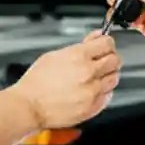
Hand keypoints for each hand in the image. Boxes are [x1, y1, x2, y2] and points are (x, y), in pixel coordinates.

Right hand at [5, 33, 120, 128]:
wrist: (29, 107)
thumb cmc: (36, 82)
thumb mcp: (54, 55)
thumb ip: (80, 46)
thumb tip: (95, 38)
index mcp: (79, 56)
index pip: (108, 44)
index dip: (106, 43)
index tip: (104, 46)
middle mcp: (89, 73)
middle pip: (115, 60)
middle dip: (109, 58)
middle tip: (101, 61)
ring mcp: (92, 91)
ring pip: (114, 78)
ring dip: (107, 75)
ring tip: (93, 77)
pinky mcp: (93, 107)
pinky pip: (108, 95)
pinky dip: (103, 91)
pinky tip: (90, 90)